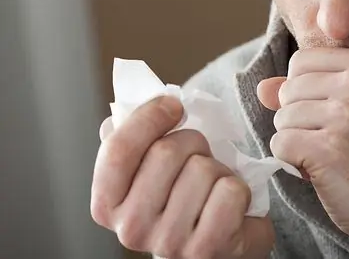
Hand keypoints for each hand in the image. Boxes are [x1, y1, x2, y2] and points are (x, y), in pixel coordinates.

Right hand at [91, 96, 273, 258]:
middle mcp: (131, 229)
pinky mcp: (208, 248)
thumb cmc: (183, 200)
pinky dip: (239, 188)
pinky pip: (230, 191)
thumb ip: (130, 143)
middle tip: (199, 157)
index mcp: (108, 205)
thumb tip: (118, 116)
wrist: (219, 245)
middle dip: (193, 143)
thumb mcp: (150, 171)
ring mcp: (169, 242)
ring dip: (218, 168)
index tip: (173, 106)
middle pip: (166, 152)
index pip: (119, 149)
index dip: (148, 117)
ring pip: (203, 169)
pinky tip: (231, 204)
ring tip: (214, 185)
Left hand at [257, 48, 348, 246]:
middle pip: (288, 90)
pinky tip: (319, 169)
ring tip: (327, 154)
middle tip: (330, 140)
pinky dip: (291, 161)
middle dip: (298, 119)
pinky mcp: (327, 148)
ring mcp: (344, 115)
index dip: (302, 91)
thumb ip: (306, 89)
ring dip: (296, 142)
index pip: (301, 60)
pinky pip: (280, 144)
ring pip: (282, 118)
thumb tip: (262, 87)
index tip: (328, 113)